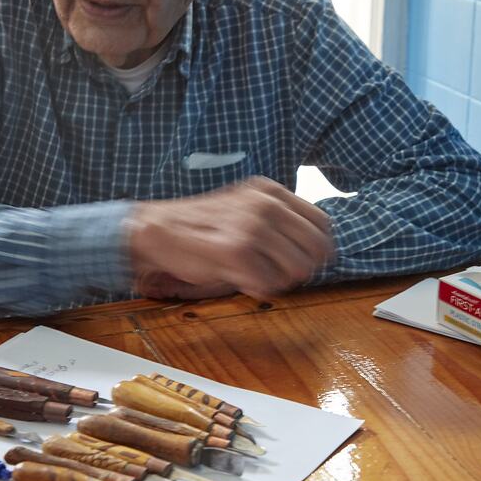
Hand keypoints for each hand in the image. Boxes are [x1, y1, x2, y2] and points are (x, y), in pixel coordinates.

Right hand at [127, 177, 334, 300]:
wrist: (158, 230)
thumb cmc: (202, 225)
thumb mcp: (245, 206)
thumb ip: (278, 219)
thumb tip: (316, 246)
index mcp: (270, 191)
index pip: (322, 224)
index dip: (319, 249)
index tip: (306, 260)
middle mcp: (265, 205)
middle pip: (316, 250)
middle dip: (303, 269)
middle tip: (281, 274)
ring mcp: (252, 227)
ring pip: (296, 270)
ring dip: (279, 280)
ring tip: (254, 273)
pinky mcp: (237, 252)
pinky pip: (269, 284)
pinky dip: (257, 288)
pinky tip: (240, 278)